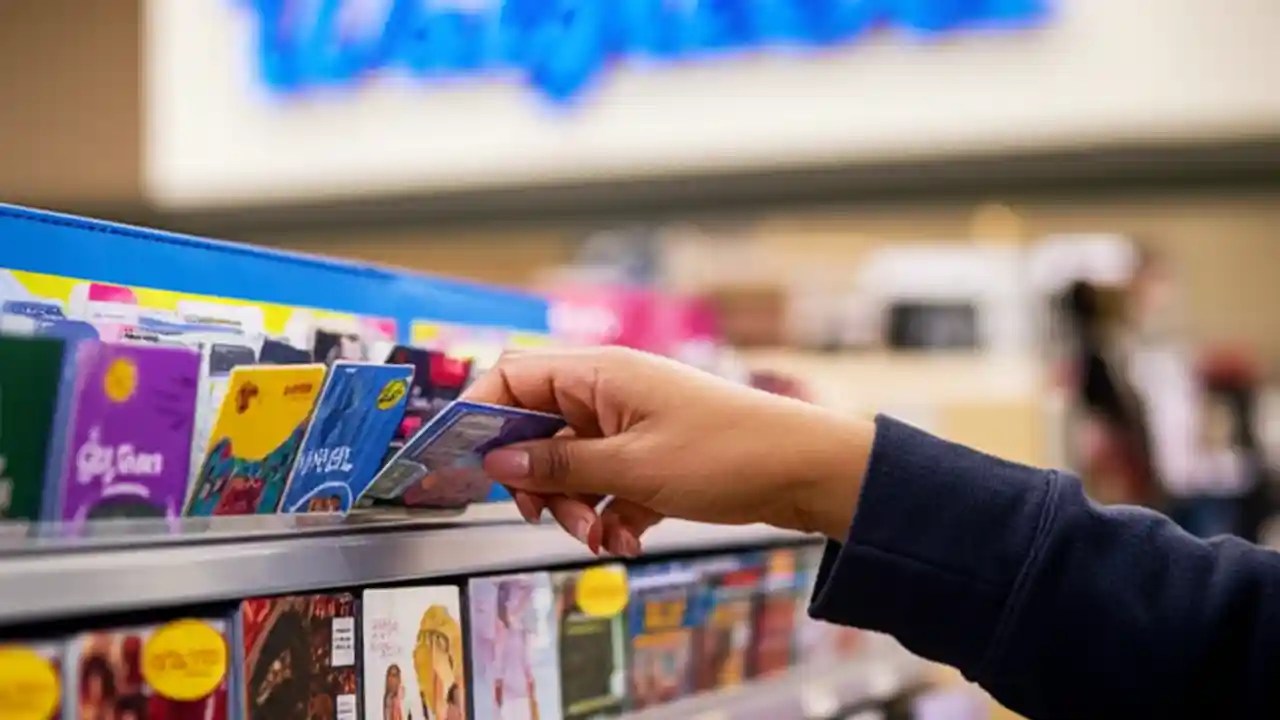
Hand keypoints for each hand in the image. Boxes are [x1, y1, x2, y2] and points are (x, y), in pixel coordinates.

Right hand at [465, 347, 875, 556]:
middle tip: (547, 517)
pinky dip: (610, 512)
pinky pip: (607, 482)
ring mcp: (630, 422)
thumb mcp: (632, 467)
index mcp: (597, 373)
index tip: (466, 465)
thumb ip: (558, 466)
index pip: (511, 379)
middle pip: (536, 431)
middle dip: (537, 482)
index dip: (479, 419)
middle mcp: (608, 391)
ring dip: (575, 506)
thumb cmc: (728, 453)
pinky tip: (628, 536)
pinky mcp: (651, 453)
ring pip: (571, 465)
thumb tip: (496, 463)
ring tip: (600, 536)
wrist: (805, 471)